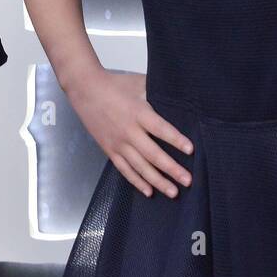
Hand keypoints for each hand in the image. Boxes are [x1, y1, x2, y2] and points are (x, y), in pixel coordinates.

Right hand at [63, 65, 193, 198]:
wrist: (85, 89)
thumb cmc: (114, 84)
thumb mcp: (139, 84)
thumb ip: (157, 94)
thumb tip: (178, 99)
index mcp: (139, 113)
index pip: (161, 129)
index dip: (176, 140)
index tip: (190, 150)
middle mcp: (129, 131)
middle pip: (153, 154)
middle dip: (171, 169)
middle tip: (188, 180)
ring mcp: (118, 143)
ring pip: (140, 167)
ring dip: (157, 181)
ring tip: (173, 192)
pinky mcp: (109, 150)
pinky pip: (125, 169)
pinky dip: (137, 181)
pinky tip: (149, 191)